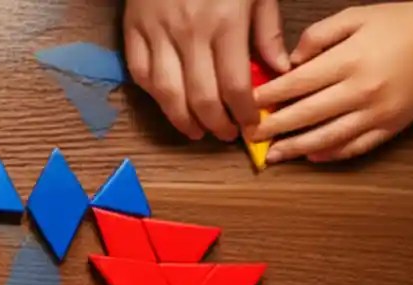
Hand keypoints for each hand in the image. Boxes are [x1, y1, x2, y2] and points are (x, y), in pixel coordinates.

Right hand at [124, 0, 289, 140]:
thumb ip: (267, 30)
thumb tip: (278, 70)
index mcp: (225, 23)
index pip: (235, 85)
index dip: (243, 113)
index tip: (251, 126)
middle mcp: (189, 33)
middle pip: (200, 97)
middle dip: (215, 124)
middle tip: (225, 134)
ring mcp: (157, 33)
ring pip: (166, 92)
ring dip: (182, 119)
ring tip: (195, 131)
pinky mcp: (133, 29)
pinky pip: (140, 73)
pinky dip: (154, 95)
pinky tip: (169, 104)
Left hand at [251, 1, 412, 162]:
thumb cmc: (399, 24)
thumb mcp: (354, 17)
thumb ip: (317, 37)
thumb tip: (290, 63)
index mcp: (348, 61)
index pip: (296, 85)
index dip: (268, 98)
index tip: (249, 105)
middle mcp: (360, 91)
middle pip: (305, 115)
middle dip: (273, 128)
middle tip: (250, 136)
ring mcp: (376, 113)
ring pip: (327, 137)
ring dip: (295, 148)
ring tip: (272, 155)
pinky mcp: (391, 127)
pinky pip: (355, 147)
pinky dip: (331, 154)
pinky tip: (311, 156)